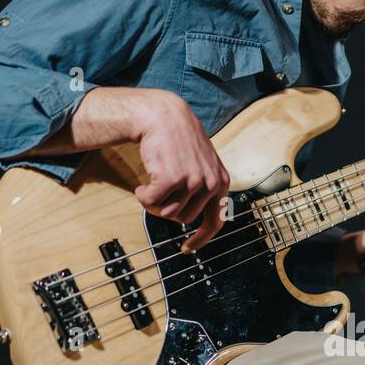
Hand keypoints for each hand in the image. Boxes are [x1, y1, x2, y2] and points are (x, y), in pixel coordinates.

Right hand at [131, 91, 230, 251]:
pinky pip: (151, 202)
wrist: (163, 116)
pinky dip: (143, 195)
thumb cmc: (178, 140)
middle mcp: (211, 183)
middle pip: (183, 218)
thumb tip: (188, 218)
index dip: (201, 238)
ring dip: (153, 202)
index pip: (215, 220)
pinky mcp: (172, 178)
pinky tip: (143, 183)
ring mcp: (192, 181)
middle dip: (166, 209)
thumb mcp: (202, 164)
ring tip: (151, 184)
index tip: (188, 248)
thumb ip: (203, 188)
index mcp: (221, 182)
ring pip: (166, 212)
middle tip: (158, 193)